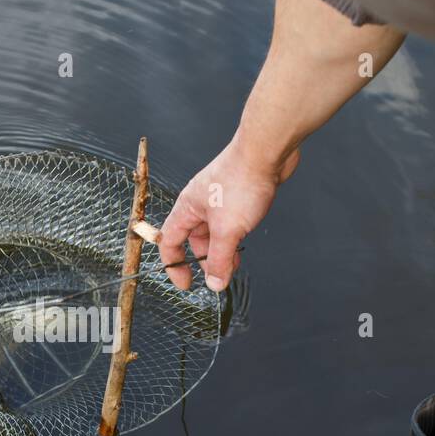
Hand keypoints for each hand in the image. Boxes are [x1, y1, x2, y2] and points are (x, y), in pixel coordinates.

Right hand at [159, 136, 298, 290]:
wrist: (266, 150)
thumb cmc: (241, 181)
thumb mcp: (227, 230)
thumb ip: (220, 259)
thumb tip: (215, 283)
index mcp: (187, 208)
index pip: (169, 242)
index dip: (174, 265)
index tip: (187, 285)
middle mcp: (199, 204)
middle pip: (194, 240)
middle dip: (206, 261)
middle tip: (220, 277)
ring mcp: (219, 199)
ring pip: (214, 232)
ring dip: (222, 251)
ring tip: (235, 264)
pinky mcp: (236, 195)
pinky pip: (230, 223)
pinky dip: (234, 237)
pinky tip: (244, 242)